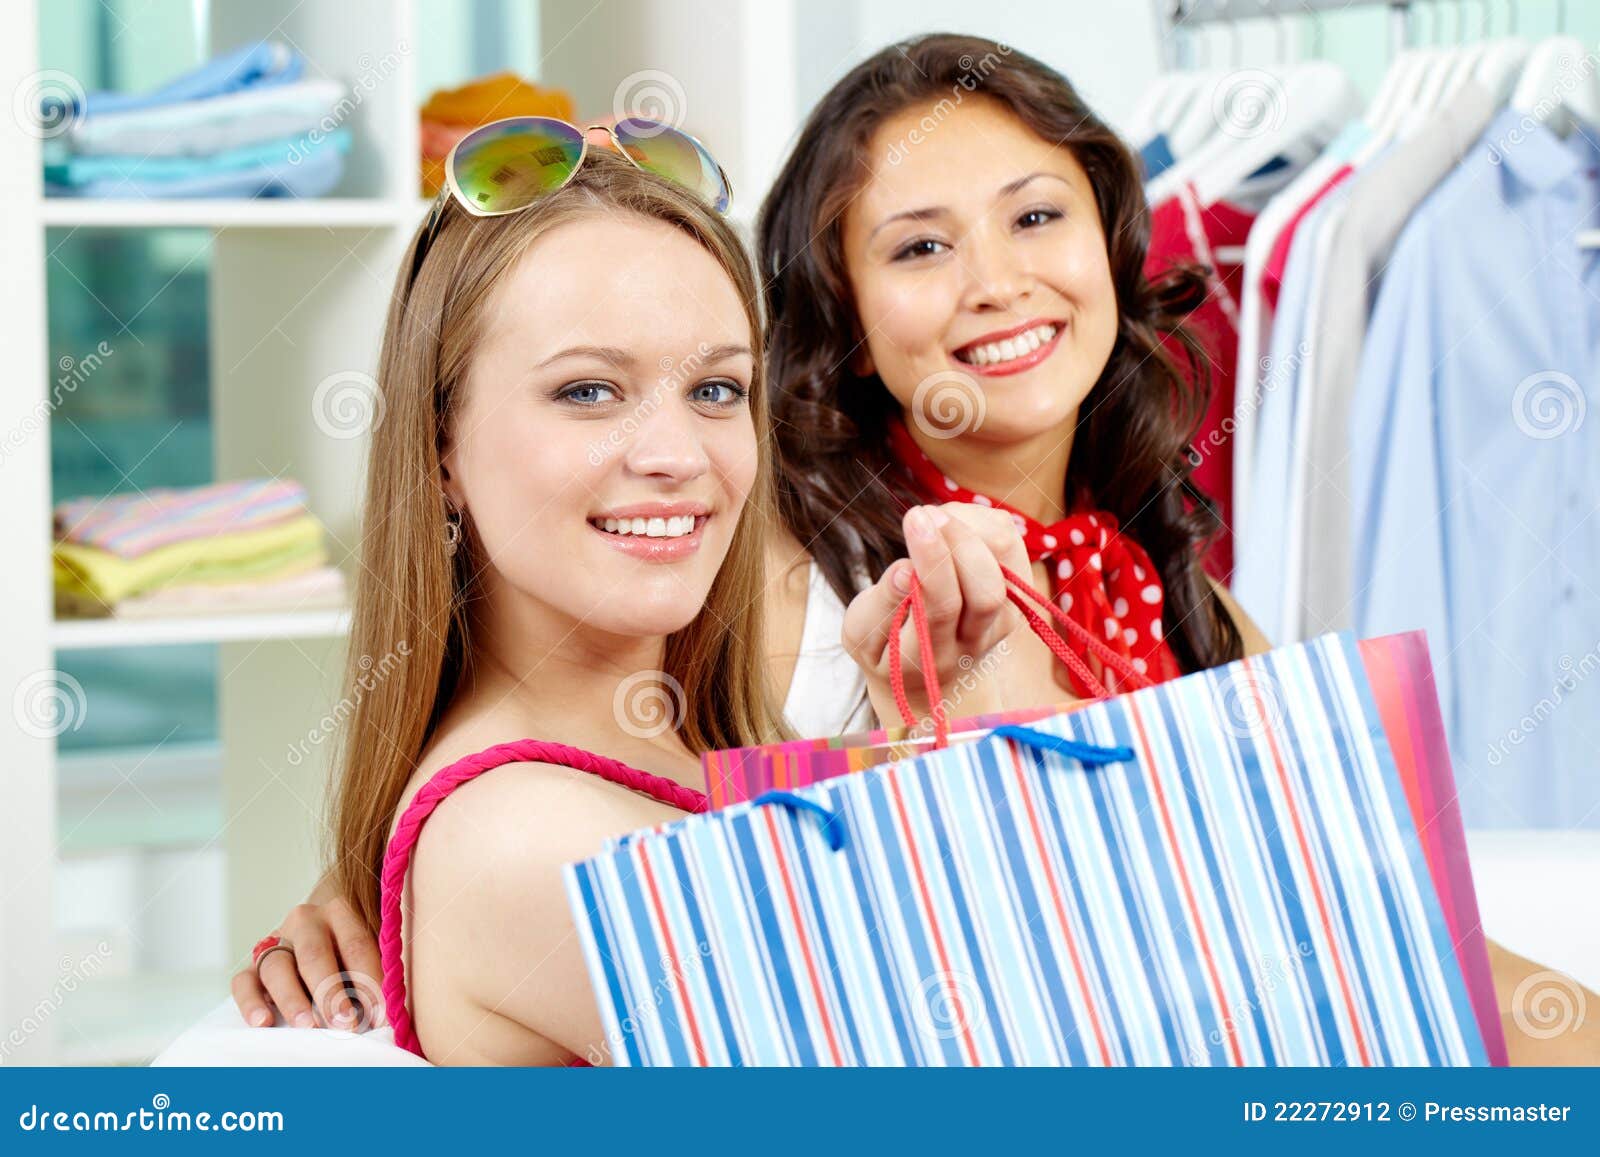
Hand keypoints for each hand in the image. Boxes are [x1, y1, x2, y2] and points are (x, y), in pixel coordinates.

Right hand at [231, 895, 383, 1030]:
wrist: (316, 936)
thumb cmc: (350, 953)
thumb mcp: (365, 953)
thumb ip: (373, 975)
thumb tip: (385, 1017)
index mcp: (340, 912)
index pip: (357, 945)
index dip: (370, 980)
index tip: (381, 1014)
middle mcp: (304, 922)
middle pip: (315, 955)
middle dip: (331, 992)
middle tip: (346, 1024)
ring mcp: (274, 942)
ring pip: (277, 968)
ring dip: (293, 999)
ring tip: (308, 1026)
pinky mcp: (250, 966)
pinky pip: (244, 982)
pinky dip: (251, 1003)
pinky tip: (264, 1022)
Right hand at [842, 503, 1031, 726]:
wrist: (926, 673)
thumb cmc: (885, 646)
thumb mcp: (862, 633)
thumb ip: (880, 605)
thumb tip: (904, 570)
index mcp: (930, 658)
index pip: (941, 608)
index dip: (932, 561)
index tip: (912, 521)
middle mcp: (975, 642)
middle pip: (985, 591)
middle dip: (958, 542)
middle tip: (922, 514)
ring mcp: (1003, 619)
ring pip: (1005, 564)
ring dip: (969, 527)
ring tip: (933, 518)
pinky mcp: (1017, 594)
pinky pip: (1010, 545)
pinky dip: (982, 521)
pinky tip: (951, 523)